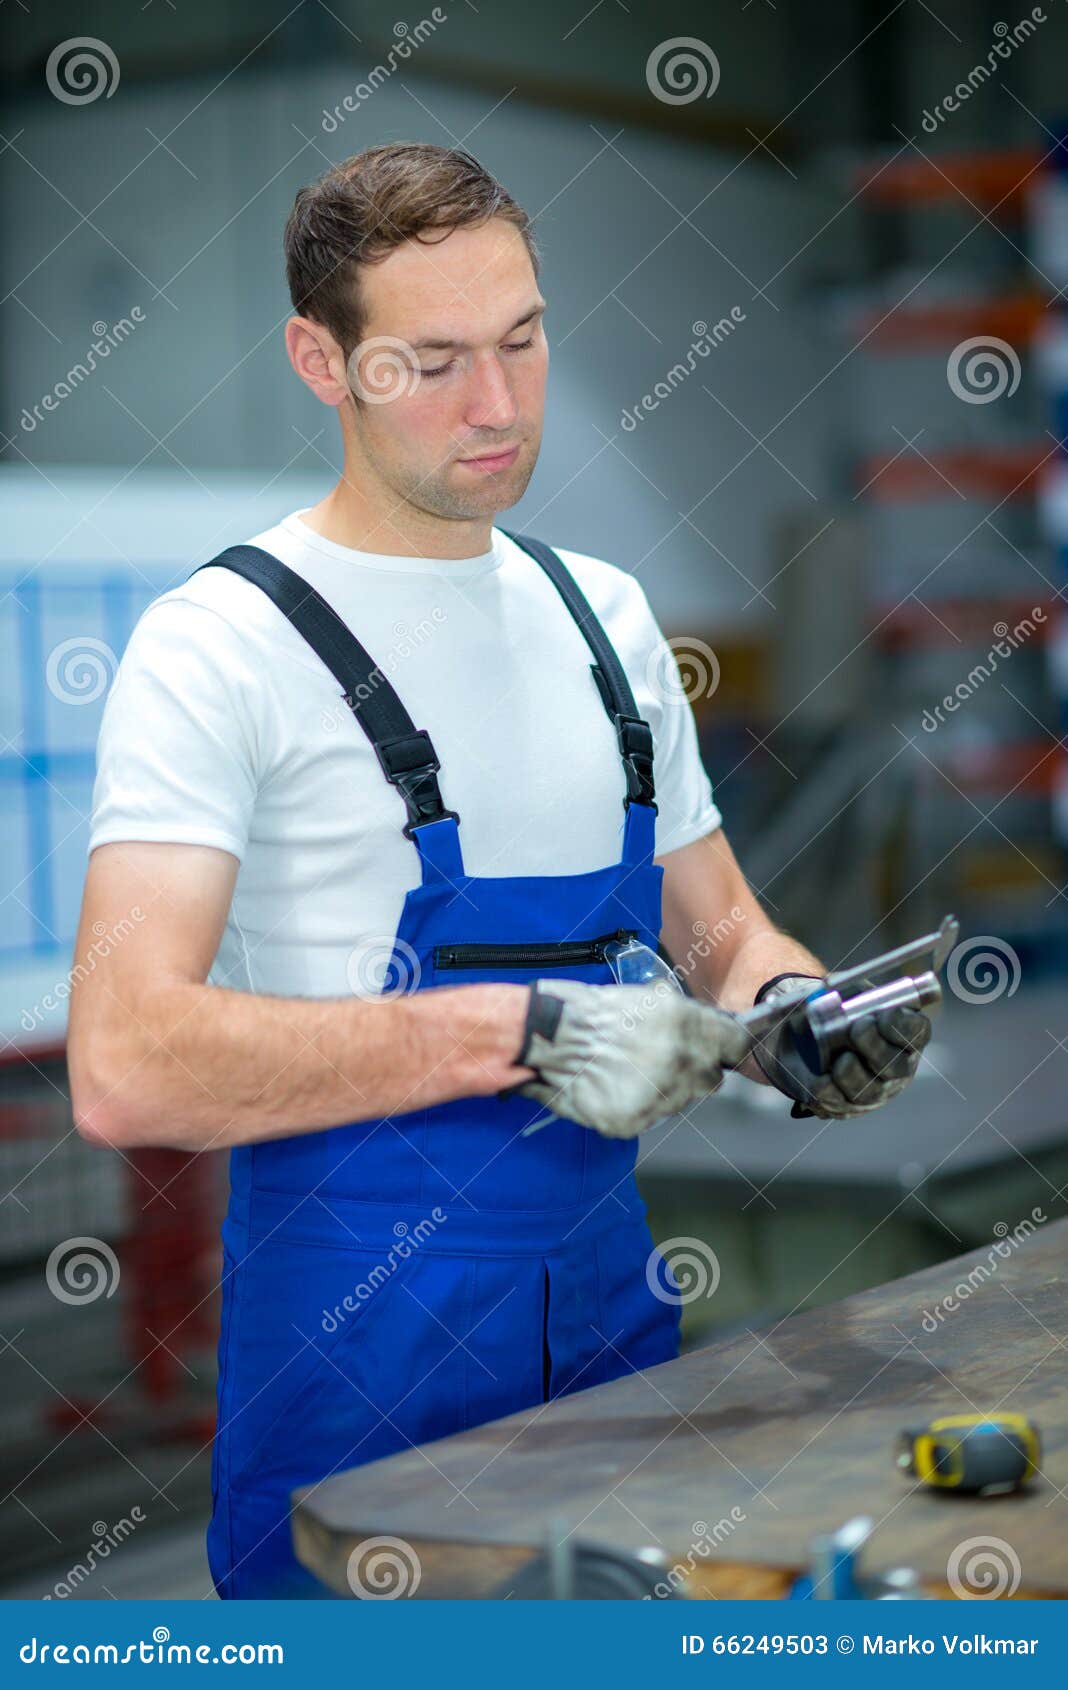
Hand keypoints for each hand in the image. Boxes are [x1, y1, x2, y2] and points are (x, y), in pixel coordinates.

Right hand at [510, 978, 751, 1138]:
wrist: (546, 1033)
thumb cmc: (593, 1010)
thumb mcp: (650, 998)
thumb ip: (686, 1021)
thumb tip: (707, 1033)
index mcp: (687, 1025)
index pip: (738, 1045)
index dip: (730, 1048)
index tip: (725, 1050)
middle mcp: (680, 1061)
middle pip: (710, 1079)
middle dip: (692, 1072)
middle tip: (660, 1060)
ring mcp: (657, 1096)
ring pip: (678, 1101)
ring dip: (661, 1090)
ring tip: (627, 1071)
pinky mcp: (631, 1121)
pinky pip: (647, 1119)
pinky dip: (633, 1107)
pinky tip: (613, 1087)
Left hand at [752, 974, 931, 1119]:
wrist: (800, 1035)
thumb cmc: (833, 1007)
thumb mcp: (843, 990)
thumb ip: (848, 989)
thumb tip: (835, 993)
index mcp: (903, 1033)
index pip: (917, 1032)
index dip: (905, 1025)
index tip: (886, 1014)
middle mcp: (896, 1065)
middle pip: (897, 1066)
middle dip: (877, 1047)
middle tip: (857, 1029)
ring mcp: (873, 1089)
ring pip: (870, 1090)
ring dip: (854, 1073)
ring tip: (840, 1058)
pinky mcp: (846, 1105)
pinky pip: (840, 1103)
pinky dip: (829, 1091)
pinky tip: (822, 1079)